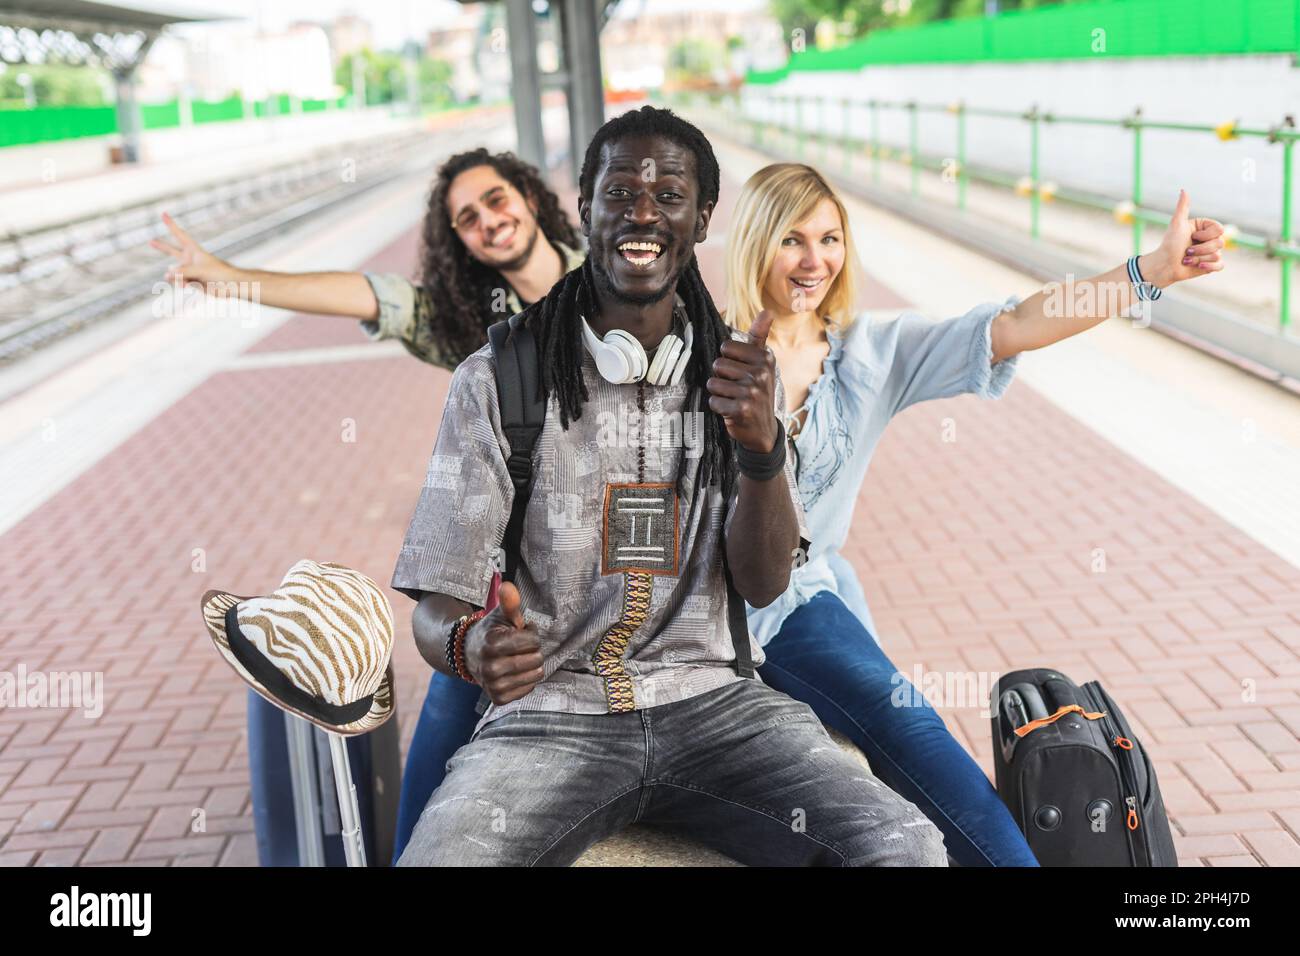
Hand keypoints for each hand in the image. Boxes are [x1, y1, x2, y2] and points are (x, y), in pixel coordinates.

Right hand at [150, 211, 234, 291]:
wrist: (231, 286)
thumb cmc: (219, 273)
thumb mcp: (199, 270)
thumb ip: (182, 272)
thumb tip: (166, 275)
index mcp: (193, 250)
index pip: (179, 234)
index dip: (170, 224)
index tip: (163, 213)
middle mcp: (189, 259)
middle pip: (172, 251)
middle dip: (161, 247)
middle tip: (151, 241)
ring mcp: (189, 271)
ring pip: (174, 273)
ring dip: (178, 278)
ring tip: (188, 281)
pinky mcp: (191, 281)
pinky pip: (179, 282)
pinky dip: (183, 284)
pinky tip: (191, 286)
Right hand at [462, 581, 544, 704]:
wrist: (470, 655)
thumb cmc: (492, 632)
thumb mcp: (500, 615)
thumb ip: (509, 603)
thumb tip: (508, 587)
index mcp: (492, 643)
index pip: (533, 640)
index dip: (530, 633)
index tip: (519, 632)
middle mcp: (490, 666)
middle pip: (536, 659)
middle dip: (532, 650)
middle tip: (519, 647)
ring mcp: (493, 684)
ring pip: (535, 675)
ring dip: (531, 665)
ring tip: (517, 658)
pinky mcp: (497, 698)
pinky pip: (528, 689)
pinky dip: (526, 680)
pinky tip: (515, 672)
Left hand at [707, 308, 778, 454]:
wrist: (763, 430)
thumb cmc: (757, 392)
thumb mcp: (762, 363)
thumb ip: (759, 336)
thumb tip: (767, 311)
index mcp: (765, 358)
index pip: (726, 347)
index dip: (727, 361)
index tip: (740, 372)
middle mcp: (761, 373)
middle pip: (718, 365)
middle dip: (721, 378)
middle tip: (735, 389)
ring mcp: (752, 392)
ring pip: (713, 383)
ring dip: (719, 393)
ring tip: (733, 399)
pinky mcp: (741, 409)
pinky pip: (713, 401)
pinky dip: (718, 408)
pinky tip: (731, 411)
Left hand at [1141, 189, 1225, 287]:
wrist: (1164, 265)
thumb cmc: (1169, 244)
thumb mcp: (1177, 224)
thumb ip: (1183, 207)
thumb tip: (1183, 190)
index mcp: (1205, 228)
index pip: (1219, 229)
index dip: (1206, 235)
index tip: (1192, 236)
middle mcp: (1209, 239)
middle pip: (1220, 243)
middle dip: (1200, 249)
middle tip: (1186, 251)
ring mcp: (1211, 252)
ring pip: (1217, 255)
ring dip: (1198, 259)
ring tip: (1186, 259)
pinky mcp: (1210, 265)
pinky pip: (1220, 265)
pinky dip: (1209, 267)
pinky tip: (1199, 267)